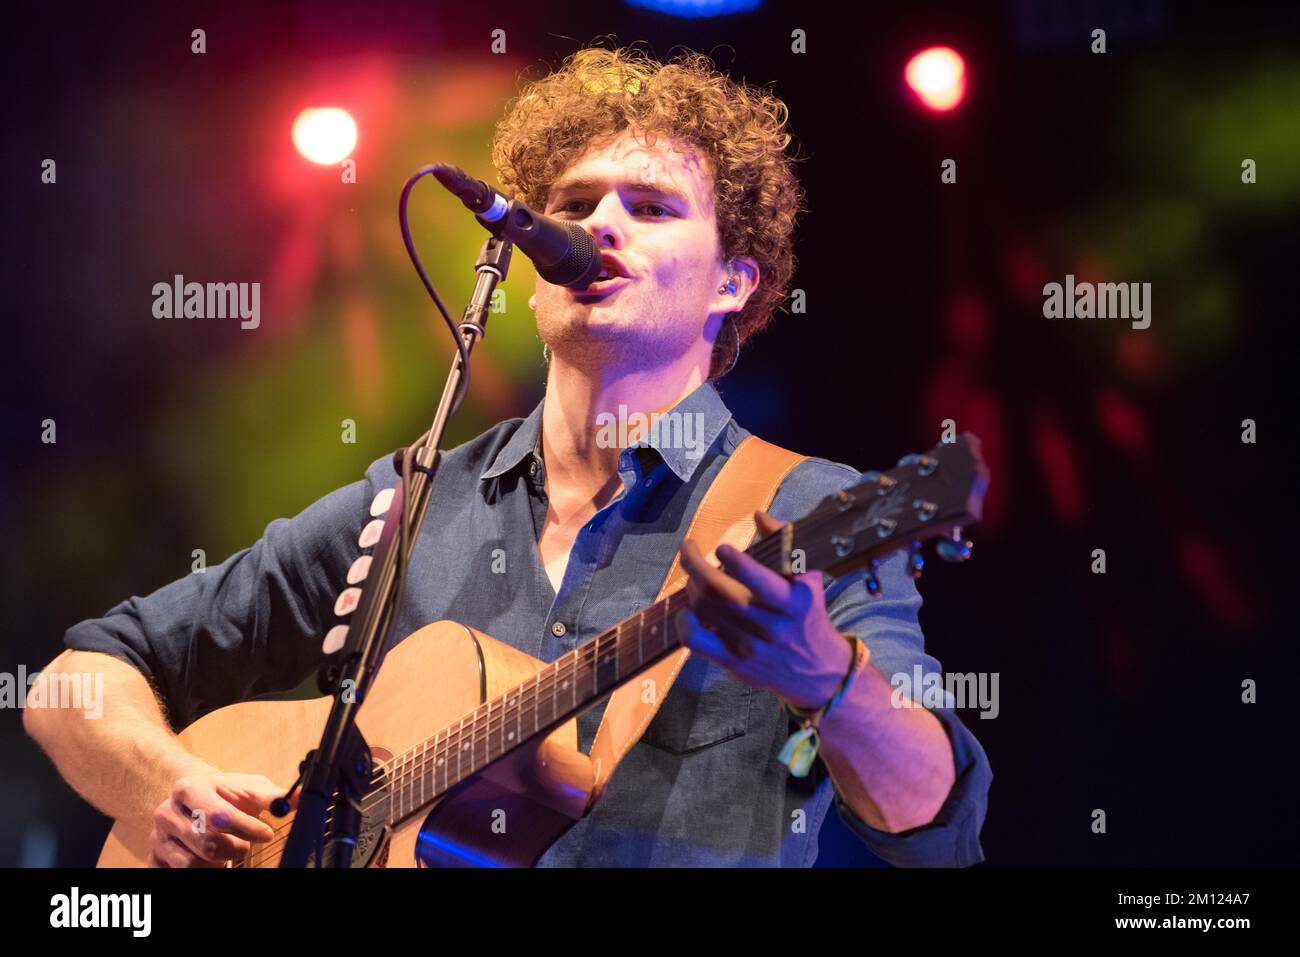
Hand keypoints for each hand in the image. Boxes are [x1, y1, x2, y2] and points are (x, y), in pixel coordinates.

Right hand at [147, 769, 296, 867]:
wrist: (194, 800)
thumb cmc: (225, 795)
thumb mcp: (249, 788)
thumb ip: (273, 796)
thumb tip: (300, 798)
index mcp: (188, 788)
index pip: (218, 815)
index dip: (247, 828)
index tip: (267, 834)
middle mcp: (167, 812)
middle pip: (207, 842)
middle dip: (235, 847)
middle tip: (246, 845)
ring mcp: (158, 838)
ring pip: (193, 864)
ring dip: (219, 861)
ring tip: (229, 850)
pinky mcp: (154, 858)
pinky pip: (177, 875)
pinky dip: (201, 871)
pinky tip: (211, 861)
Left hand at [676, 510, 852, 711]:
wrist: (819, 672)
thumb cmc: (809, 616)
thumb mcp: (809, 580)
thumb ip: (786, 545)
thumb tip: (758, 516)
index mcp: (793, 603)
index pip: (764, 584)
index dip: (740, 565)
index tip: (723, 548)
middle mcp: (771, 626)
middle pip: (722, 594)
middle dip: (696, 565)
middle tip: (688, 548)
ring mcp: (751, 647)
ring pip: (707, 611)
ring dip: (692, 586)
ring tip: (693, 573)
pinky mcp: (734, 664)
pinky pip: (697, 643)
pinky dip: (684, 624)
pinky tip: (685, 610)